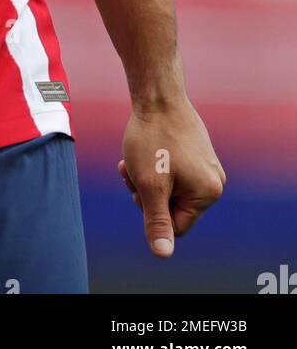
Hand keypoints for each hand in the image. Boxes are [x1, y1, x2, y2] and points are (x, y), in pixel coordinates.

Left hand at [119, 97, 225, 256]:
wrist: (157, 94)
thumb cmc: (153, 138)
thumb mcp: (151, 185)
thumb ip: (156, 221)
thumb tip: (163, 254)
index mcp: (209, 193)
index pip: (176, 226)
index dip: (152, 210)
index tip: (139, 185)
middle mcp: (214, 181)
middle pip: (173, 206)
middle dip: (148, 191)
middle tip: (133, 167)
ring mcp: (206, 166)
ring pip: (169, 188)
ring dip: (147, 178)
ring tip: (135, 157)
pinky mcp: (196, 153)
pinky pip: (173, 172)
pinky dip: (155, 165)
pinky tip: (145, 148)